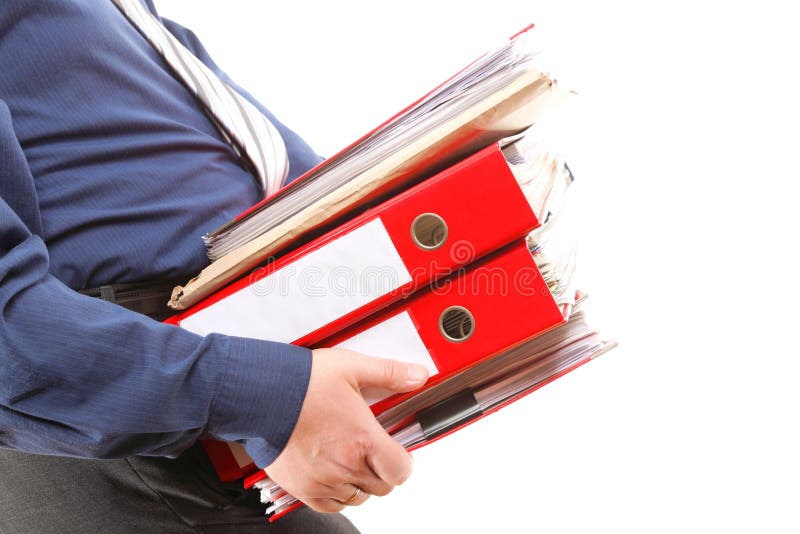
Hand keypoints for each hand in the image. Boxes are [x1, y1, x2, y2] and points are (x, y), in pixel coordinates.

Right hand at [265, 348, 428, 511]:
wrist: (259, 393)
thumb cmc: (301, 382)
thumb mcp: (351, 367)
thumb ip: (389, 373)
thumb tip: (417, 376)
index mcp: (362, 439)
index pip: (400, 470)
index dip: (403, 461)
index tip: (397, 451)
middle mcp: (345, 465)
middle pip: (382, 486)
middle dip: (383, 469)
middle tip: (372, 449)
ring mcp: (323, 480)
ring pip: (358, 497)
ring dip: (360, 482)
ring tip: (350, 457)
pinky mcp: (303, 488)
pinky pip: (331, 506)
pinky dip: (338, 495)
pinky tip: (334, 474)